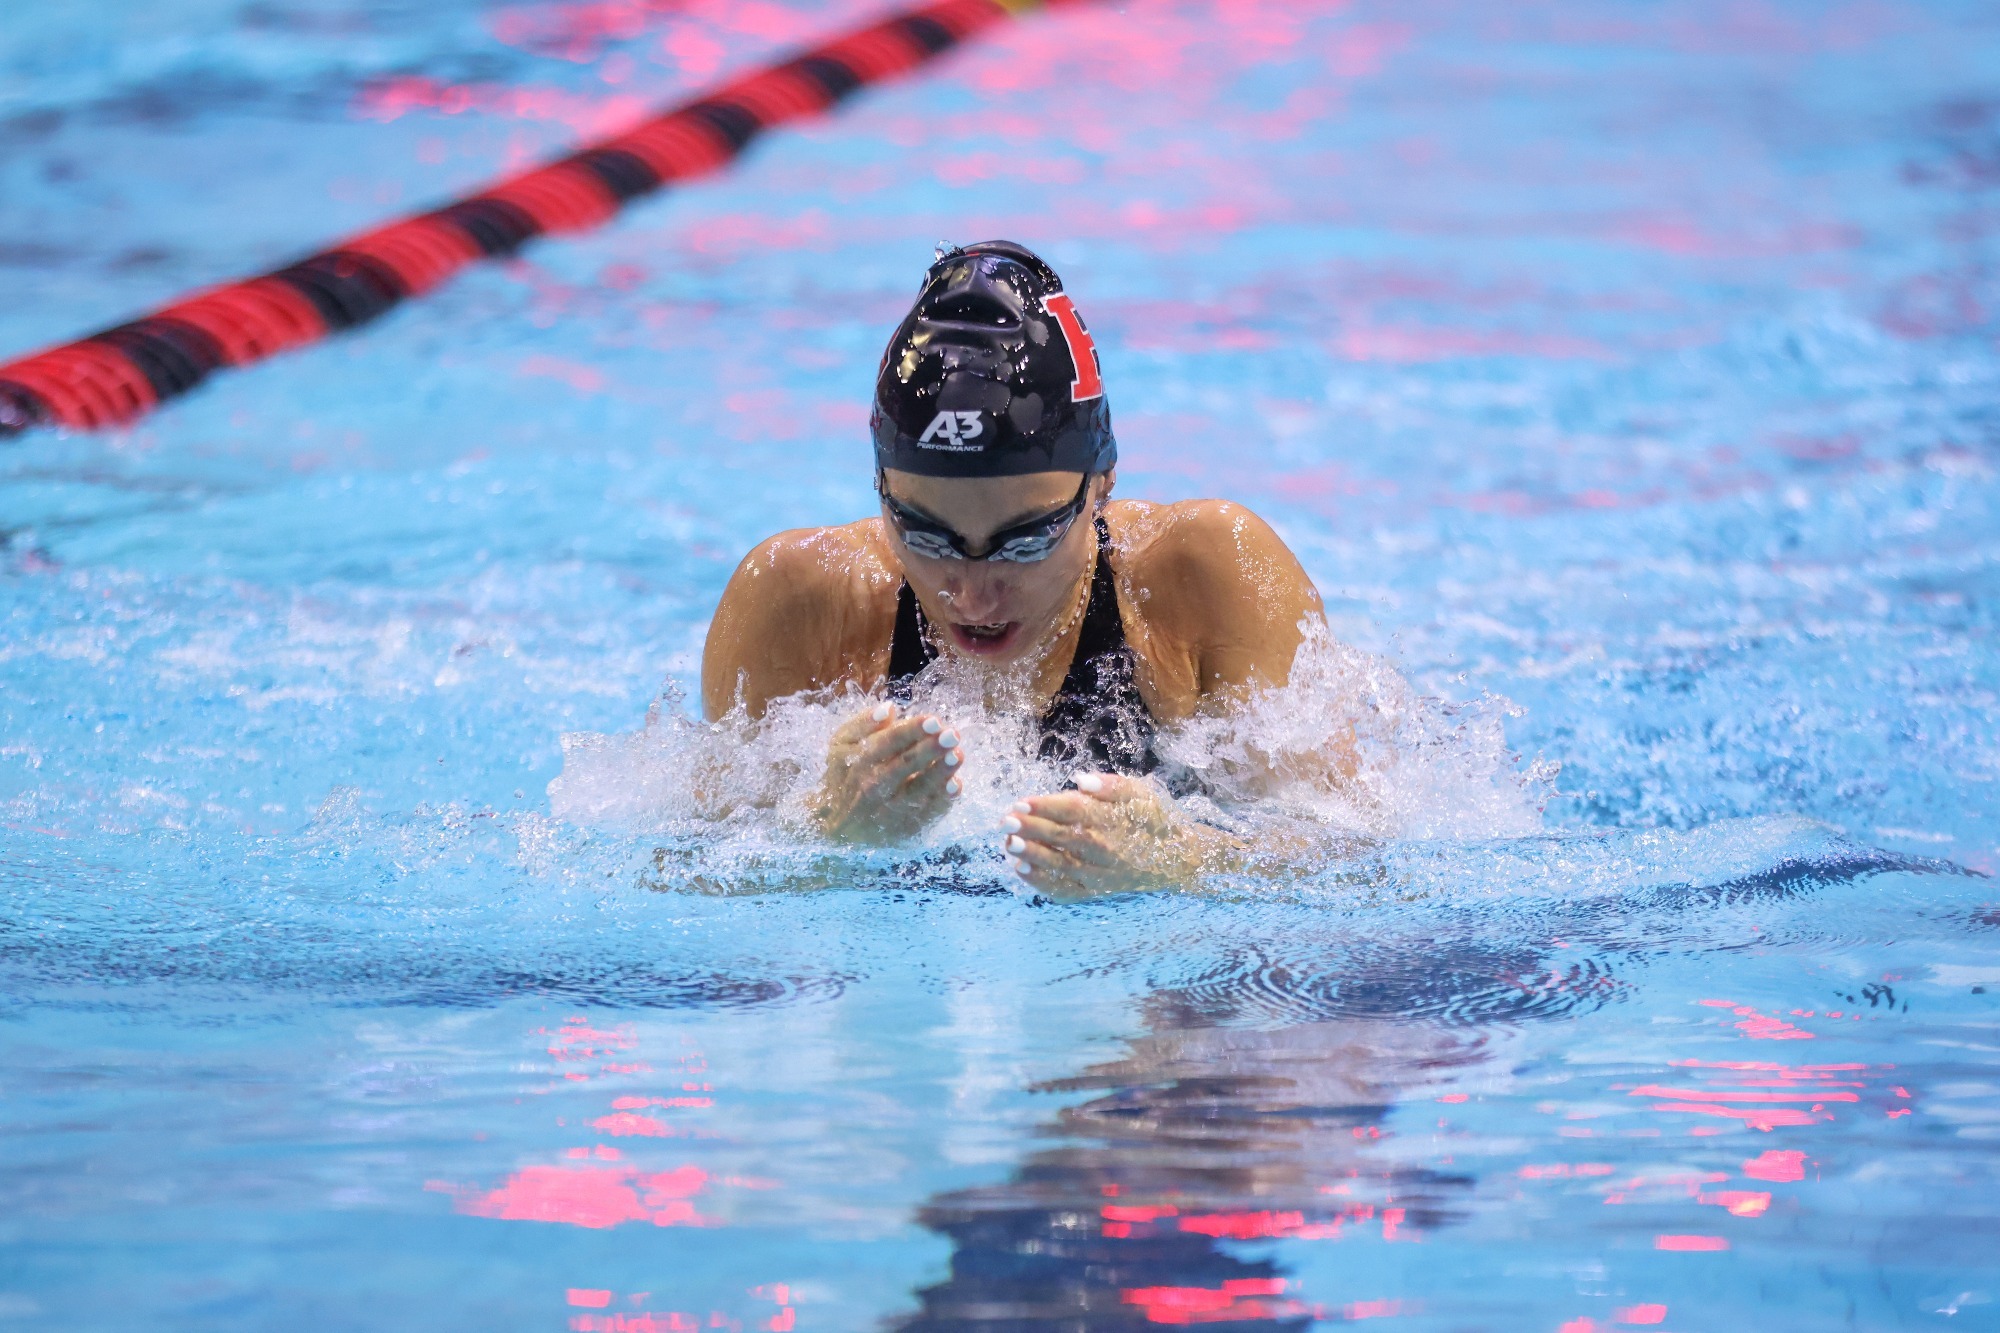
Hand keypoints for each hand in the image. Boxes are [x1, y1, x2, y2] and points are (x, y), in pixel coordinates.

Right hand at [814, 701, 963, 843]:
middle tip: (952, 734)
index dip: (912, 730)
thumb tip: (889, 709)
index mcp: (861, 760)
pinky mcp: (906, 826)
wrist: (838, 826)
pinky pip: (927, 813)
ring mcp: (892, 808)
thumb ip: (862, 723)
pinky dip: (942, 800)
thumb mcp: (841, 745)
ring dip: (940, 772)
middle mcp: (876, 785)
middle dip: (930, 749)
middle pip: (906, 764)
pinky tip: (956, 785)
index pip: (889, 741)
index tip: (934, 720)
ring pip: (919, 789)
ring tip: (958, 755)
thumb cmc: (845, 776)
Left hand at [1000, 772, 1229, 897]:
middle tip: (1006, 820)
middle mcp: (1106, 851)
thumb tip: (1081, 779)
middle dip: (1031, 829)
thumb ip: (1112, 786)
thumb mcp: (1142, 794)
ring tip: (1008, 843)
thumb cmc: (1157, 820)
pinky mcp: (1097, 892)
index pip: (1074, 812)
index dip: (1046, 806)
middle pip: (1063, 838)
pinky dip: (1042, 884)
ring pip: (1060, 867)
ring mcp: (1100, 876)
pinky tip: (1021, 870)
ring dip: (1031, 855)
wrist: (1180, 859)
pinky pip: (1066, 892)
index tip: (1021, 801)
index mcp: (1115, 822)